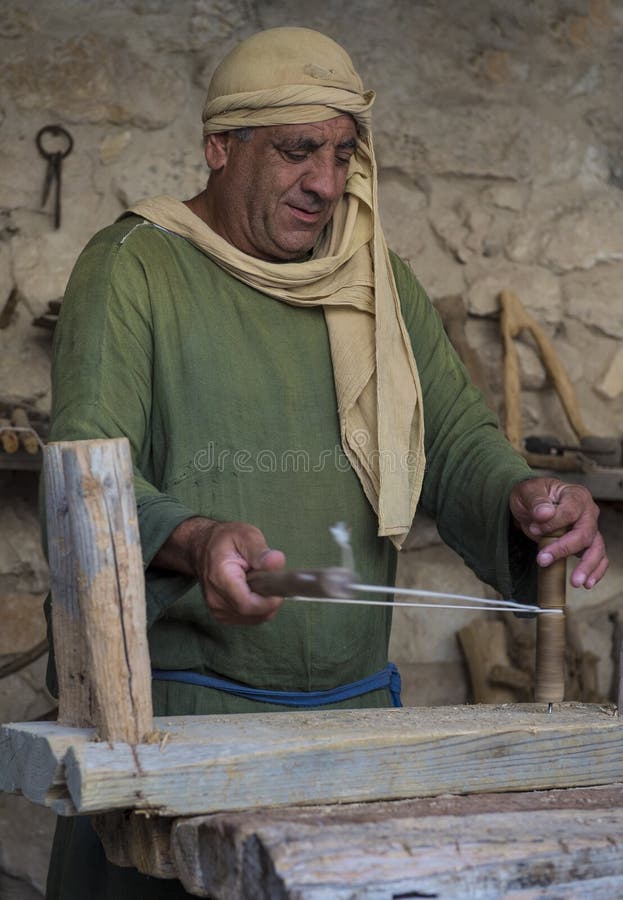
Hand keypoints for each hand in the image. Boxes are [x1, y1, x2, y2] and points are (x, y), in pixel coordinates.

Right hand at [154, 517, 285, 623]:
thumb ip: (260, 551)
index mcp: (220, 578)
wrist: (201, 547)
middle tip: (270, 578)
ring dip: (264, 603)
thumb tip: (276, 562)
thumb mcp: (245, 535)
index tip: (279, 588)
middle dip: (269, 599)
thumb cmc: (225, 540)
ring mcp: (217, 609)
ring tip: (259, 581)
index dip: (268, 601)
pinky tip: (253, 590)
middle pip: (253, 613)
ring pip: (254, 618)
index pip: (247, 604)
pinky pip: (249, 618)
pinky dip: (257, 607)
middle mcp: (215, 599)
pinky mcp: (221, 615)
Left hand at [509, 477, 607, 588]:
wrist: (530, 505)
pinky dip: (595, 571)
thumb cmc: (531, 496)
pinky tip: (587, 583)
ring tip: (576, 582)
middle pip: (584, 533)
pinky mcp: (587, 543)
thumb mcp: (526, 492)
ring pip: (596, 548)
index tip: (534, 529)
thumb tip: (545, 514)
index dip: (552, 523)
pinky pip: (598, 558)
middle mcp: (588, 512)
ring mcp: (590, 529)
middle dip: (565, 549)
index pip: (570, 512)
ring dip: (587, 566)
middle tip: (543, 560)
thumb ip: (536, 501)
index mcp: (576, 495)